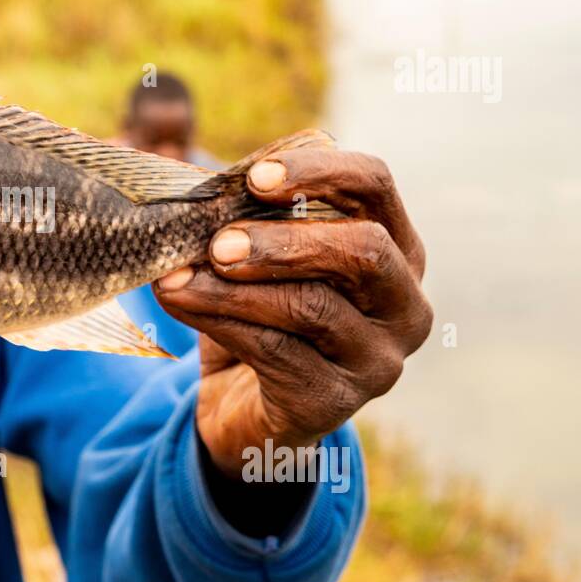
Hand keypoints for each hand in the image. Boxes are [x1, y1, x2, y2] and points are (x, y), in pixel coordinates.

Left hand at [154, 148, 432, 481]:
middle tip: (218, 243)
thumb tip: (195, 182)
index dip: (319, 171)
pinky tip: (178, 300)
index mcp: (397, 249)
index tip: (254, 176)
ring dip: (233, 286)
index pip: (376, 185)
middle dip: (285, 240)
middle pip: (364, 250)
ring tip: (175, 275)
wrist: (244, 410)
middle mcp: (405, 305)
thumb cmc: (259, 315)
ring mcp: (377, 361)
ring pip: (312, 307)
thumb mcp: (260, 260)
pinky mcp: (334, 403)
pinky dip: (219, 319)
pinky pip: (276, 351)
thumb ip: (247, 217)